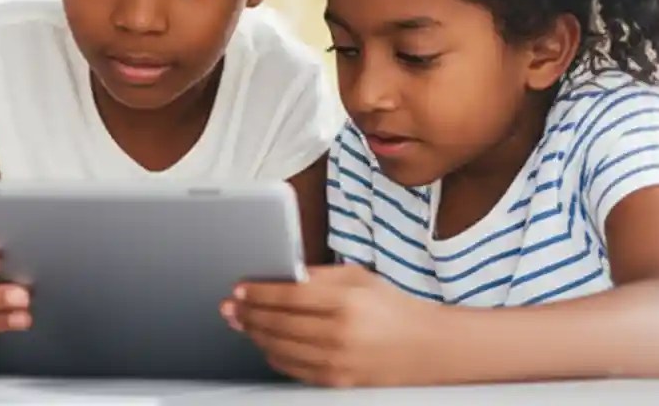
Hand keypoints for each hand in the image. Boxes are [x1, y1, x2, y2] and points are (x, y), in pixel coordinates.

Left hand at [222, 264, 440, 386]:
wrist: (427, 348)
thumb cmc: (392, 308)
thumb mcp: (358, 278)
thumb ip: (318, 276)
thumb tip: (280, 276)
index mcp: (346, 302)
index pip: (288, 296)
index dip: (258, 293)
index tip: (239, 290)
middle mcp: (340, 333)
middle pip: (278, 324)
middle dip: (247, 314)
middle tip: (231, 307)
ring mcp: (338, 361)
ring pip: (280, 348)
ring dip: (255, 334)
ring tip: (242, 322)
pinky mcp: (337, 381)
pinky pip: (293, 369)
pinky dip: (274, 355)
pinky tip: (266, 343)